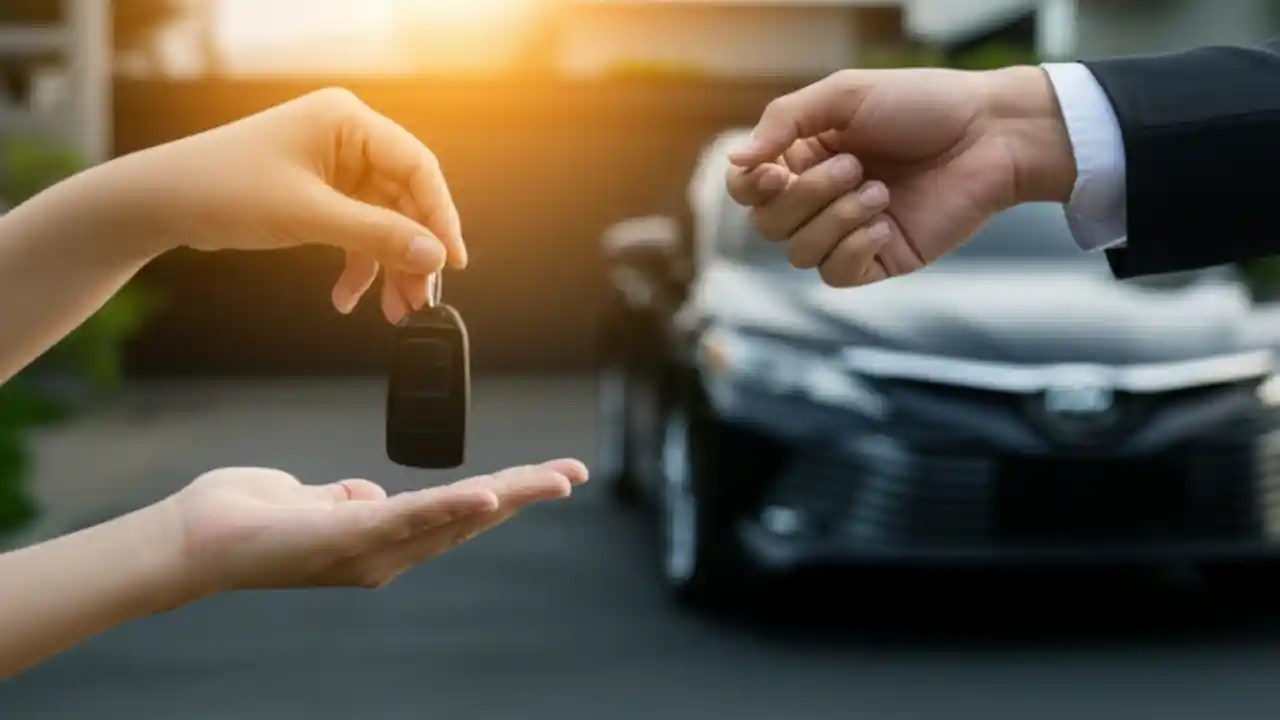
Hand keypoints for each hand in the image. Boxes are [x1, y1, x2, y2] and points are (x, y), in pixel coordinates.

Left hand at [87, 88, 463, 322]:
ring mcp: (334, 167)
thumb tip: (435, 256)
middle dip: (411, 253)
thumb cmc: (224, 189)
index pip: (417, 167)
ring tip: (395, 312)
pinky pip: (357, 232)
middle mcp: (347, 138)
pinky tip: (348, 298)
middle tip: (420, 299)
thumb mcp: (308, 215)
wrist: (161, 203)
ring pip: (384, 222)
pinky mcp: (321, 195)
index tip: (453, 261)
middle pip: (404, 200)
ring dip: (389, 267)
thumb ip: (377, 235)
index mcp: (347, 120)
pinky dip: (358, 266)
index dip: (441, 216)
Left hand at [159, 460, 587, 598]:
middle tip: (575, 473)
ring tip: (553, 480)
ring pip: (454, 518)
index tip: (550, 476)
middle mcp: (387, 553)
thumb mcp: (310, 501)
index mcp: (384, 539)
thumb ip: (345, 501)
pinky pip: (409, 520)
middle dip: (527, 494)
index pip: (458, 512)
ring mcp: (371, 549)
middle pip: (472, 517)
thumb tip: (367, 494)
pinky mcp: (348, 538)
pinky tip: (489, 496)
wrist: (194, 538)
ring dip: (509, 497)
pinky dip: (452, 508)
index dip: (507, 495)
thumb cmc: (247, 517)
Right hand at [726, 66, 1075, 286]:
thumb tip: (735, 158)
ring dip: (836, 220)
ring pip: (798, 254)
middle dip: (807, 197)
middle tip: (856, 165)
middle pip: (768, 225)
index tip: (776, 170)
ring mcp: (847, 233)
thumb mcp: (845, 94)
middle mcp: (819, 198)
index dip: (750, 187)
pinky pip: (835, 275)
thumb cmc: (921, 105)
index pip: (747, 189)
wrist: (992, 134)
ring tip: (880, 190)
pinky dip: (853, 249)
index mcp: (804, 156)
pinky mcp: (878, 261)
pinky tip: (885, 224)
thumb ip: (784, 121)